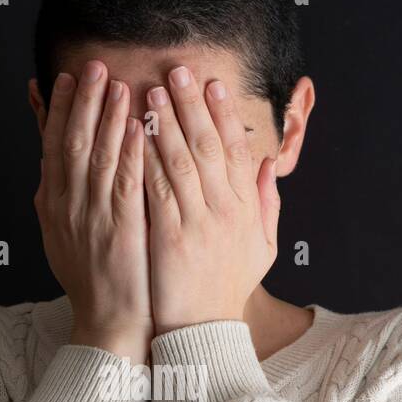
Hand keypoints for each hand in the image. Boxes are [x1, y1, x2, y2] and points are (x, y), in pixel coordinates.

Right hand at [34, 59, 152, 362]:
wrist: (108, 322)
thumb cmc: (93, 279)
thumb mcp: (61, 234)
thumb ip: (57, 196)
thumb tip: (48, 164)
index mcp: (54, 204)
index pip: (54, 146)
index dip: (58, 110)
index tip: (64, 79)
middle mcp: (69, 206)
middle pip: (72, 142)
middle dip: (82, 101)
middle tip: (92, 66)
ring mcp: (94, 216)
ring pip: (98, 156)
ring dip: (107, 117)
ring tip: (116, 82)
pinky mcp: (122, 229)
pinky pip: (126, 183)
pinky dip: (130, 152)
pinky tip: (136, 126)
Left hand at [143, 67, 279, 336]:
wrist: (204, 331)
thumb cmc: (227, 289)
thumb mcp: (262, 248)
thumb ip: (267, 204)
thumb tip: (268, 164)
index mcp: (246, 209)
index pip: (238, 150)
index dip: (225, 114)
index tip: (213, 84)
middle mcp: (224, 211)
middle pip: (209, 146)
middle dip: (192, 105)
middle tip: (178, 71)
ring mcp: (197, 223)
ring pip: (180, 161)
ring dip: (165, 123)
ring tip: (151, 92)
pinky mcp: (168, 237)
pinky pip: (155, 189)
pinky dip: (145, 158)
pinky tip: (133, 135)